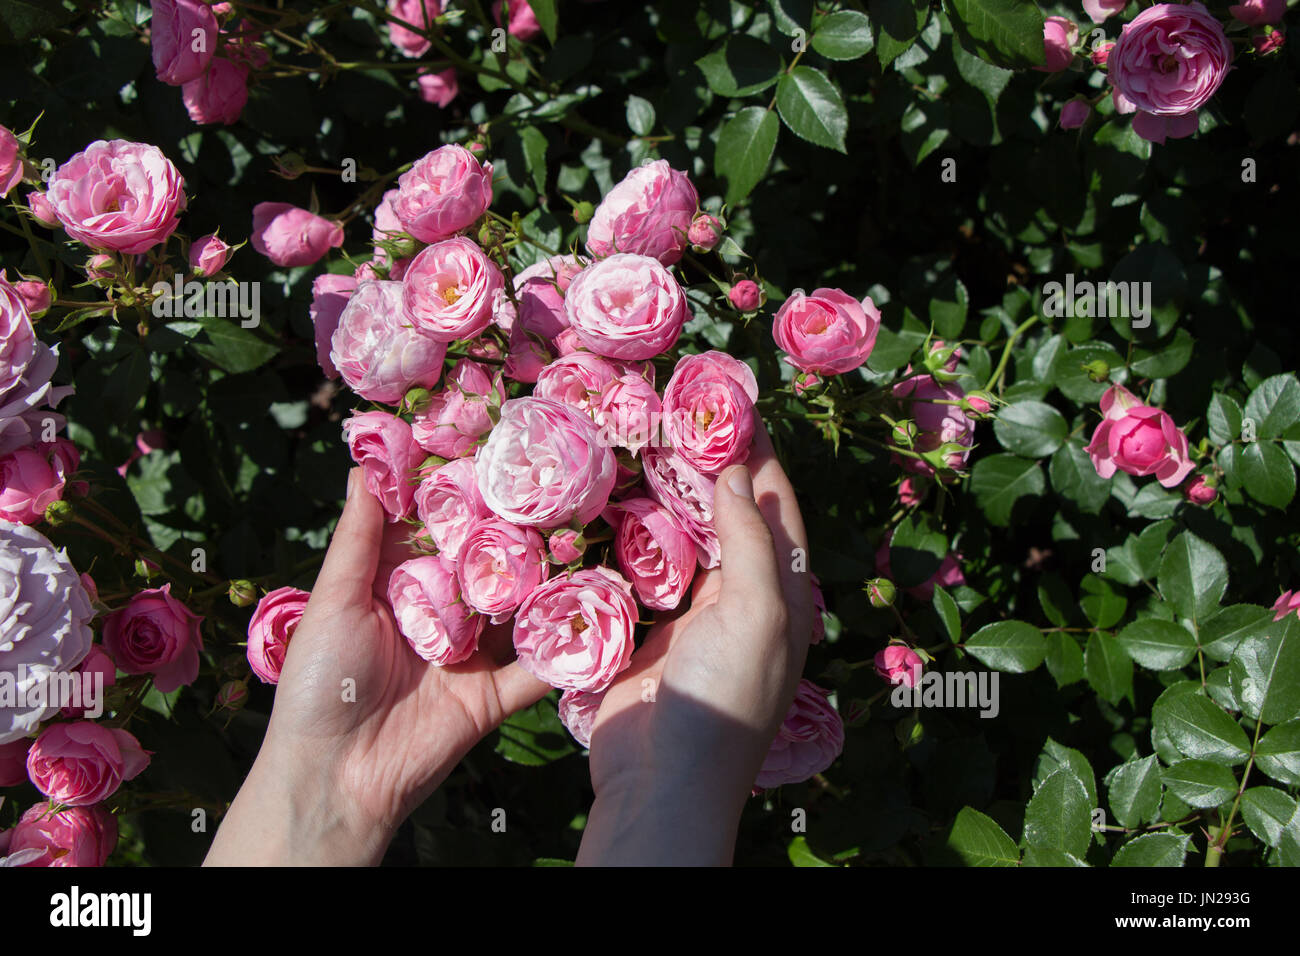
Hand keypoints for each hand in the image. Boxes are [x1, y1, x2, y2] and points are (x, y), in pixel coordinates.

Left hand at [204, 469, 547, 865]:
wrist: (335, 777)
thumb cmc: (321, 683)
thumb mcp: (334, 598)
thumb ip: (359, 535)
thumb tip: (363, 462)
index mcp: (399, 583)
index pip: (438, 526)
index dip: (461, 488)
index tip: (493, 440)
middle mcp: (441, 610)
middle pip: (487, 560)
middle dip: (517, 527)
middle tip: (555, 482)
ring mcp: (474, 651)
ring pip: (521, 605)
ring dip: (551, 577)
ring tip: (586, 532)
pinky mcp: (497, 693)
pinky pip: (540, 665)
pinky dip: (569, 644)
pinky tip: (601, 606)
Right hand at [577, 423, 812, 864]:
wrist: (661, 780)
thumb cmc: (724, 697)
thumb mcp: (758, 614)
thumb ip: (751, 541)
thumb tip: (738, 472)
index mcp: (783, 595)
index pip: (777, 508)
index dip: (759, 454)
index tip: (736, 401)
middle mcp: (741, 599)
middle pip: (727, 516)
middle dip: (708, 465)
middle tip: (675, 410)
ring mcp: (691, 616)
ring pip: (682, 539)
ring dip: (665, 495)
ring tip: (639, 440)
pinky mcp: (645, 631)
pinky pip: (640, 571)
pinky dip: (629, 536)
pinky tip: (607, 501)